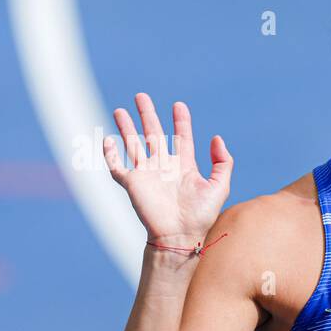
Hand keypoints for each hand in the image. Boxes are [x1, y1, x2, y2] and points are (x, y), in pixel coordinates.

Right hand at [102, 93, 232, 243]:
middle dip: (148, 115)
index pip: (181, 138)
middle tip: (142, 96)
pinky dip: (110, 154)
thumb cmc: (202, 215)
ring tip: (119, 110)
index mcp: (184, 166)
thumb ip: (222, 162)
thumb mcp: (219, 186)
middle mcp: (164, 167)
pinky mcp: (132, 184)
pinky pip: (117, 166)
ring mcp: (147, 174)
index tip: (179, 105)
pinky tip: (108, 139)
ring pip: (133, 145)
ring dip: (126, 127)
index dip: (180, 122)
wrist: (181, 234)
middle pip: (154, 135)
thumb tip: (217, 138)